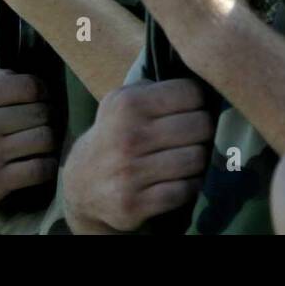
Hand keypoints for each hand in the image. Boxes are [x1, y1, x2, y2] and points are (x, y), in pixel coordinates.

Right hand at [0, 69, 56, 214]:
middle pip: (41, 113)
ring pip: (45, 139)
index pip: (30, 86)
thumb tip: (35, 80)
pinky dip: (47, 166)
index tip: (40, 101)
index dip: (42, 93)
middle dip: (48, 119)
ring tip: (41, 143)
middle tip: (42, 124)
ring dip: (49, 143)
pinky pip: (40, 168)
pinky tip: (39, 163)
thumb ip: (0, 77)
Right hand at [63, 79, 212, 233]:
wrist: (82, 183)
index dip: (197, 101)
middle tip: (195, 135)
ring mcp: (130, 172)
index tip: (191, 109)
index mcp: (128, 104)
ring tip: (190, 157)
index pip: (190, 93)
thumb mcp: (122, 100)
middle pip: (200, 126)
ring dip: (198, 160)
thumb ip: (155, 87)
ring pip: (195, 159)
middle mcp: (128, 136)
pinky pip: (184, 191)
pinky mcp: (134, 204)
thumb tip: (199, 81)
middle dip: (203, 131)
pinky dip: (189, 186)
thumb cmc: (115, 133)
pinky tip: (181, 180)